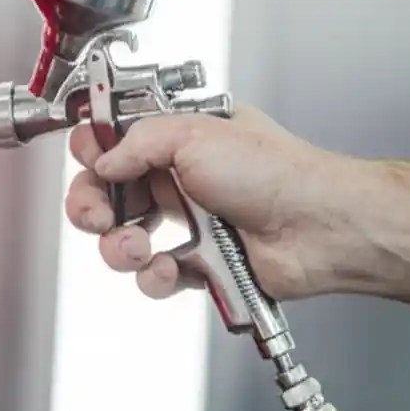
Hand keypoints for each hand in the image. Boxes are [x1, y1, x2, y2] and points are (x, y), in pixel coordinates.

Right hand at [65, 106, 352, 300]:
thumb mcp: (195, 133)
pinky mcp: (198, 263)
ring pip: (124, 239)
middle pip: (109, 193)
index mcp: (179, 137)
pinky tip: (169, 268)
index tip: (93, 161)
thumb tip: (104, 161)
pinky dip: (155, 276)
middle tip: (97, 215)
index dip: (96, 151)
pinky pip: (154, 276)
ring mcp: (188, 222)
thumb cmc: (275, 172)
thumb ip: (137, 142)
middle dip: (91, 206)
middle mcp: (180, 178)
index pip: (117, 141)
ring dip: (120, 246)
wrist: (317, 226)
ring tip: (136, 246)